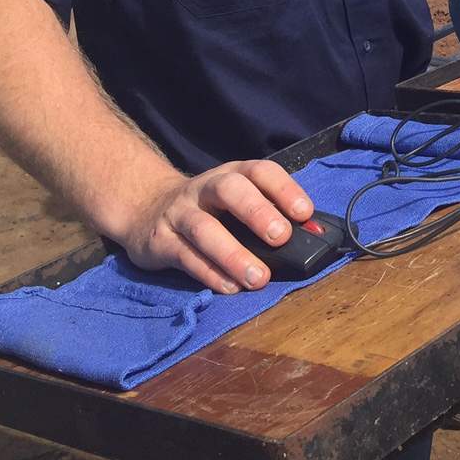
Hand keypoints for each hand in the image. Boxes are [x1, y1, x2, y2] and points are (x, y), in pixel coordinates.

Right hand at [116, 160, 313, 292]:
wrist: (146, 211)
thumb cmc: (208, 211)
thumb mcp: (235, 204)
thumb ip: (269, 216)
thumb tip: (313, 236)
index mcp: (232, 175)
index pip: (260, 171)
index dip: (284, 189)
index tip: (304, 213)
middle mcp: (205, 189)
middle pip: (231, 189)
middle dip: (257, 212)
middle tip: (281, 237)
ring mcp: (179, 213)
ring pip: (204, 228)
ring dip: (233, 254)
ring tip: (258, 278)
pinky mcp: (160, 241)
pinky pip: (185, 257)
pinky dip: (209, 273)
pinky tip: (230, 287)